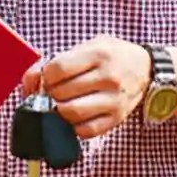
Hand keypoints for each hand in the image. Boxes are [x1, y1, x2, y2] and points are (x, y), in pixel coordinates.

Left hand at [22, 36, 151, 138]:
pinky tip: (73, 115)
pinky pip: (86, 130)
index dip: (44, 75)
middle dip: (49, 93)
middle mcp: (108, 78)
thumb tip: (30, 80)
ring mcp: (114, 100)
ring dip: (58, 110)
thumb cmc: (112, 55)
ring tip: (59, 102)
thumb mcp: (88, 45)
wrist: (146, 67)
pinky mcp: (116, 118)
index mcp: (98, 55)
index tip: (46, 76)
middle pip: (62, 92)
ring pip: (71, 113)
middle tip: (51, 91)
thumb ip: (58, 60)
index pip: (57, 69)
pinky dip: (73, 126)